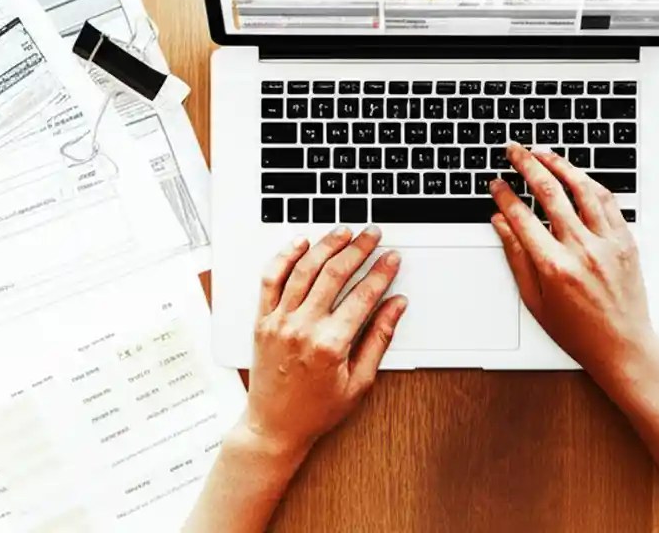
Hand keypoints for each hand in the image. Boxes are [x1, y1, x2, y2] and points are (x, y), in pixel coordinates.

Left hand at [240, 225, 406, 461]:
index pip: (363, 295)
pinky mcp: (262, 320)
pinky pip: (271, 279)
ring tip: (343, 232)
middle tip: (372, 235)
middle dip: (358, 249)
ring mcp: (279, 321)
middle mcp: (302, 328)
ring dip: (326, 245)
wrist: (274, 426)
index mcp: (330, 344)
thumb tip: (396, 307)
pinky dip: (285, 257)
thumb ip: (379, 338)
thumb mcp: (359, 381)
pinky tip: (301, 244)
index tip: (392, 258)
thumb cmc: (317, 410)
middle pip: (334, 273)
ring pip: (304, 269)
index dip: (382, 272)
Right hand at [488, 144, 658, 395]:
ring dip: (560, 165)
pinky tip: (577, 175)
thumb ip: (516, 257)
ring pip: (582, 188)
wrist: (623, 345)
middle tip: (514, 151)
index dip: (504, 195)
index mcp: (554, 267)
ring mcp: (607, 242)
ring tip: (543, 153)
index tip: (496, 185)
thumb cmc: (578, 331)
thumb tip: (501, 224)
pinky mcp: (626, 241)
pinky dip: (590, 183)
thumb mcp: (535, 300)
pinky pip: (607, 201)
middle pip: (550, 192)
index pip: (521, 217)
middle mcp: (582, 249)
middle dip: (527, 165)